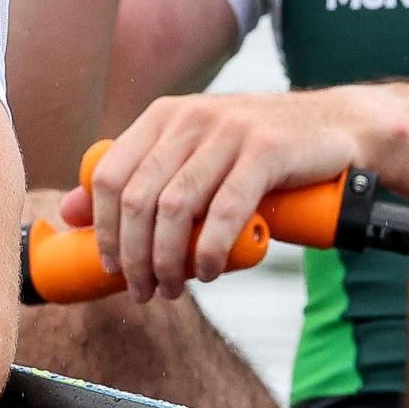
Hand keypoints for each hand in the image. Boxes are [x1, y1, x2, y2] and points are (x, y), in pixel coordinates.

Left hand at [66, 88, 398, 298]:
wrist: (340, 127)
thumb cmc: (260, 151)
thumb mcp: (194, 155)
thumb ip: (139, 176)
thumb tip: (68, 212)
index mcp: (162, 116)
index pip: (107, 176)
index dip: (103, 228)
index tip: (111, 267)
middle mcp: (189, 118)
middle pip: (138, 198)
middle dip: (133, 255)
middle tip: (142, 291)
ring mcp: (228, 130)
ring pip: (176, 207)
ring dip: (168, 260)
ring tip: (172, 289)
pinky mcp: (266, 150)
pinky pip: (225, 209)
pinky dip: (212, 249)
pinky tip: (211, 272)